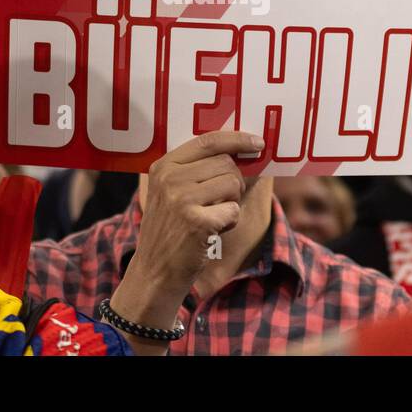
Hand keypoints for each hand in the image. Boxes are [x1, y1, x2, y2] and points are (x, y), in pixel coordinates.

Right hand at [131, 131, 261, 291]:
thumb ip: (196, 170)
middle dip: (234, 182)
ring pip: (233, 184)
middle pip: (226, 163)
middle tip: (220, 202)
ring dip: (232, 202)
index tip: (257, 143)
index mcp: (163, 166)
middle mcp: (169, 178)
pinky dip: (229, 222)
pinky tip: (212, 232)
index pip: (207, 141)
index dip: (236, 139)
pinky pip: (233, 210)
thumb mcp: (171, 193)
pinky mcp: (196, 222)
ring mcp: (181, 200)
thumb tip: (242, 150)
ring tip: (213, 217)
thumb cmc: (171, 231)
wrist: (154, 272)